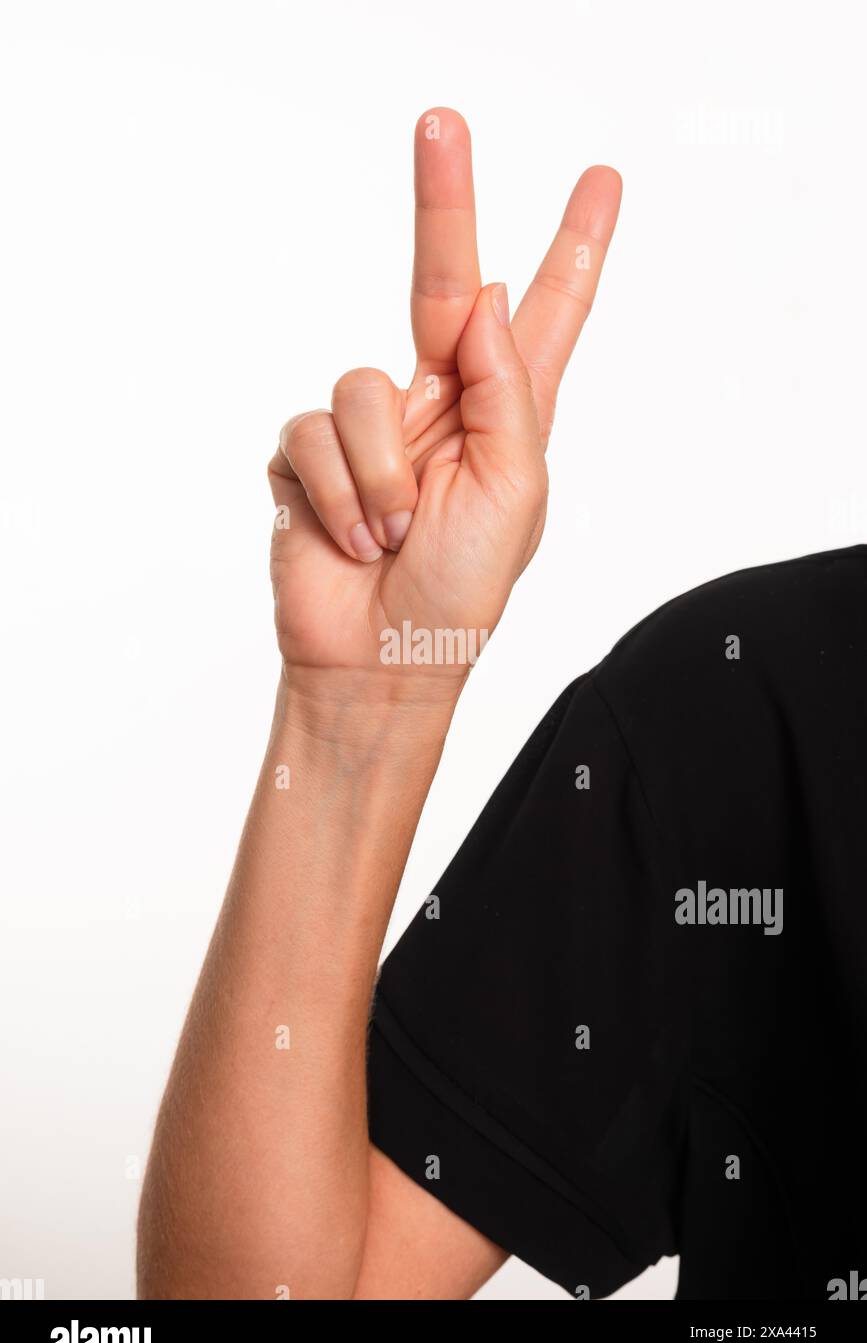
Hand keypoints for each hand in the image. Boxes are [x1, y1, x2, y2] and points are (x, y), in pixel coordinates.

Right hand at [268, 109, 620, 705]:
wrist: (381, 662)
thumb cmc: (460, 591)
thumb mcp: (515, 490)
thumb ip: (506, 388)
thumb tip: (480, 294)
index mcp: (503, 416)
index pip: (540, 316)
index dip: (572, 251)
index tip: (601, 184)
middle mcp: (436, 406)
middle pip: (435, 283)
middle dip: (442, 202)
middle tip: (443, 120)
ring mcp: (370, 431)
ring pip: (358, 385)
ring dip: (379, 473)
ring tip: (391, 532)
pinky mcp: (309, 459)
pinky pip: (312, 435)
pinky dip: (338, 493)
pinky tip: (351, 536)